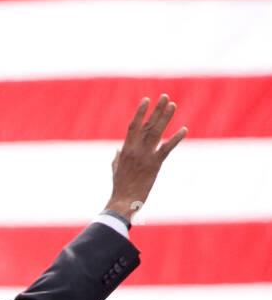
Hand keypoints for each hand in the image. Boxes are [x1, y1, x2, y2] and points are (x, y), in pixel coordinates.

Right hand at [106, 94, 186, 220]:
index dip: (140, 112)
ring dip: (165, 117)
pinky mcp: (154, 165)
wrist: (123, 202)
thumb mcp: (115, 170)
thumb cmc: (119, 188)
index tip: (146, 100)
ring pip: (157, 132)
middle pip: (147, 124)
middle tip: (164, 97)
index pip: (133, 126)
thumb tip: (118, 149)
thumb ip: (117, 158)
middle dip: (156, 110)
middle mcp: (135, 149)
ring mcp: (145, 156)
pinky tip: (184, 129)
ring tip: (172, 105)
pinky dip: (176, 138)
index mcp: (125, 149)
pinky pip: (167, 148)